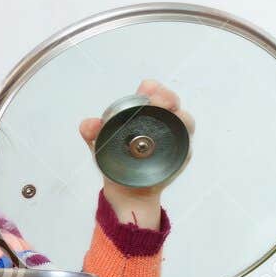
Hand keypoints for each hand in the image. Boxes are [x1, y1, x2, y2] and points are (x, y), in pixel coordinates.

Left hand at [78, 79, 193, 222]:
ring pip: (185, 122)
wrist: (126, 189)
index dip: (154, 89)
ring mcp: (176, 138)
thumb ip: (92, 132)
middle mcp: (163, 122)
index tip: (148, 88)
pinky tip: (177, 145)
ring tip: (170, 117)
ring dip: (180, 118)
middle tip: (158, 101)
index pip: (154, 94)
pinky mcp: (181, 156)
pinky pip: (186, 148)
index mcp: (144, 114)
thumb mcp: (100, 144)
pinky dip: (183, 144)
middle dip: (168, 98)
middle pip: (173, 104)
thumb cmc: (115, 160)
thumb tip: (89, 124)